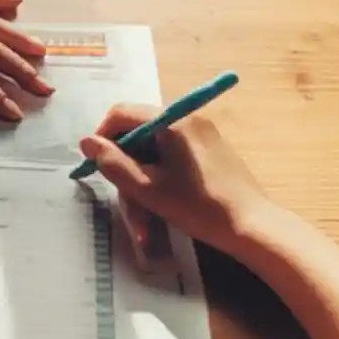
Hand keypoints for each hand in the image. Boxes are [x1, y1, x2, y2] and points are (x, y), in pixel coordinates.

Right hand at [79, 104, 271, 254]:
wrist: (252, 225)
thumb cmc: (198, 207)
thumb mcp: (147, 189)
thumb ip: (113, 163)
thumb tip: (86, 141)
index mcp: (171, 121)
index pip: (121, 113)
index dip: (102, 138)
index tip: (97, 167)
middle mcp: (186, 117)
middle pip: (138, 132)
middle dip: (125, 166)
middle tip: (124, 197)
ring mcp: (201, 131)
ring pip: (154, 148)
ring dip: (143, 178)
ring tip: (145, 217)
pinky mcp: (209, 147)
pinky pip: (172, 154)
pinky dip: (161, 176)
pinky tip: (164, 203)